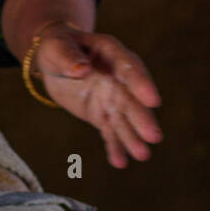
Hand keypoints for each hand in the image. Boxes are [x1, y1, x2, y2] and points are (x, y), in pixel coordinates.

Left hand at [34, 27, 161, 169]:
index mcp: (111, 53)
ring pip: (124, 120)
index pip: (128, 68)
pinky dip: (114, 147)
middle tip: (154, 137)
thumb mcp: (56, 48)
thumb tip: (83, 69)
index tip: (153, 101)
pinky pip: (110, 133)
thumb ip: (68, 57)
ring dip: (133, 138)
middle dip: (142, 118)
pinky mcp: (103, 115)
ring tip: (143, 155)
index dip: (140, 84)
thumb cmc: (56, 48)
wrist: (55, 64)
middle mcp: (118, 77)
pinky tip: (120, 163)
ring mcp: (112, 98)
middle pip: (131, 99)